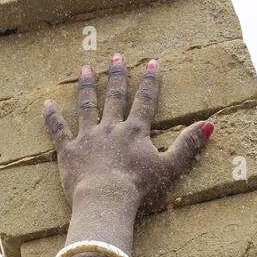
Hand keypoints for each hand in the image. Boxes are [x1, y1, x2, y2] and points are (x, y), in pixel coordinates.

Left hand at [43, 57, 211, 214]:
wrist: (106, 199)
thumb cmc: (139, 188)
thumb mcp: (170, 167)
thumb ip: (188, 145)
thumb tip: (210, 124)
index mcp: (135, 132)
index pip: (145, 101)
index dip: (150, 82)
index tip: (152, 63)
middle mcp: (111, 128)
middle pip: (115, 97)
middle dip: (118, 75)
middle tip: (117, 57)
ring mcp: (88, 137)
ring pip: (87, 106)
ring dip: (87, 86)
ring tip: (86, 69)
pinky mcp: (69, 151)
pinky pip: (58, 130)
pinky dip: (52, 117)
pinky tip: (47, 103)